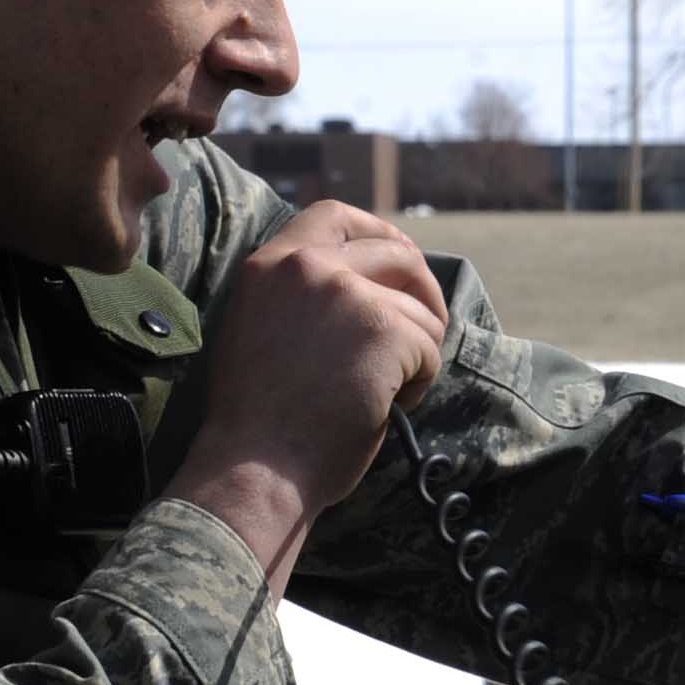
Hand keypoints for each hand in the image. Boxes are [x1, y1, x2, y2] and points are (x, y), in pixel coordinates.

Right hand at [169, 204, 449, 584]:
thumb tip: (361, 285)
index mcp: (268, 264)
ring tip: (382, 395)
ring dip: (415, 354)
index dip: (376, 232)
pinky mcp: (384, 329)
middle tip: (425, 331)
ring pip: (418, 312)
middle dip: (421, 290)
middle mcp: (307, 266)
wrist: (255, 469)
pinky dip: (418, 385)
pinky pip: (428, 350)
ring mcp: (347, 294)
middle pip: (395, 253)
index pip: (333, 215)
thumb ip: (297, 297)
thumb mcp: (258, 331)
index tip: (398, 255)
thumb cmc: (257, 422)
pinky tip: (383, 408)